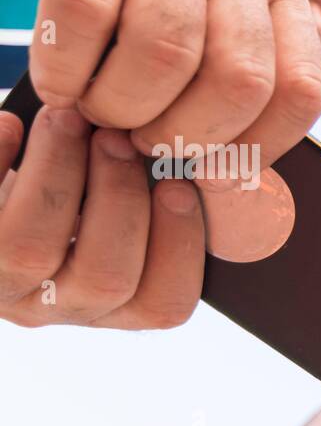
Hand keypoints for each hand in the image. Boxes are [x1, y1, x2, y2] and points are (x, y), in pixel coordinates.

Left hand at [0, 108, 203, 328]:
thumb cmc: (66, 197)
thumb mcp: (118, 210)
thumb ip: (159, 199)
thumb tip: (197, 161)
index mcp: (116, 306)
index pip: (164, 303)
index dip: (179, 244)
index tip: (179, 185)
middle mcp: (62, 307)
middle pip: (105, 276)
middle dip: (119, 197)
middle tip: (119, 138)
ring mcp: (5, 287)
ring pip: (32, 249)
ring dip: (57, 170)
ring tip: (67, 118)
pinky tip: (9, 126)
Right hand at [5, 0, 320, 183]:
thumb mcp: (220, 10)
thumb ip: (236, 84)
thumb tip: (235, 197)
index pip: (300, 93)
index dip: (255, 148)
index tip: (204, 162)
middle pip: (238, 81)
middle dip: (183, 136)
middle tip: (140, 139)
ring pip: (165, 50)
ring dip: (121, 105)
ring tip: (94, 110)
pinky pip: (85, 9)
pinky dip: (65, 66)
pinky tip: (56, 81)